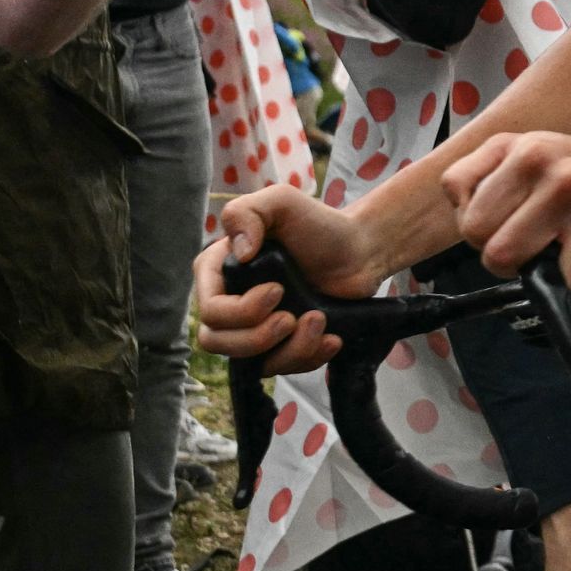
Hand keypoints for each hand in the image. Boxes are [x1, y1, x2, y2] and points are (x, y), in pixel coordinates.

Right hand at [193, 184, 386, 374]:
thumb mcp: (281, 202)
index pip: (209, 309)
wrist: (360, 250)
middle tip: (291, 318)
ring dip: (288, 348)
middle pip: (217, 343)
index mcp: (219, 272)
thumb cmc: (318, 225)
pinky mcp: (281, 345)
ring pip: (250, 362)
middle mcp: (229, 303)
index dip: (239, 310)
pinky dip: (307, 357)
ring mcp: (255, 327)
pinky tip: (331, 338)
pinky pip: (281, 368)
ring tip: (319, 321)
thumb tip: (239, 252)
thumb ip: (247, 212)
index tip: (278, 290)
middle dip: (256, 338)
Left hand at [441, 113, 570, 296]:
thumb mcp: (518, 150)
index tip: (512, 230)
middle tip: (542, 248)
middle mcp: (560, 175)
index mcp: (523, 154)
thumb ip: (472, 177)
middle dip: (519, 265)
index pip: (472, 225)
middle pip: (502, 257)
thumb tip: (460, 214)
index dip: (487, 239)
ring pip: (560, 280)